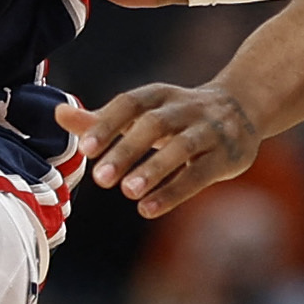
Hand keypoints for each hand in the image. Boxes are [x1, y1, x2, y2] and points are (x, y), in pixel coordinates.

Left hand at [55, 83, 258, 219]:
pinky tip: (149, 208)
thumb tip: (59, 115)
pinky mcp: (226, 156)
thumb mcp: (144, 112)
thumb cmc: (179, 115)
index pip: (131, 103)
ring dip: (154, 169)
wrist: (245, 107)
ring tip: (128, 192)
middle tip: (100, 179)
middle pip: (155, 124)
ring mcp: (209, 131)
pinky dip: (174, 191)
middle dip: (127, 150)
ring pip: (182, 147)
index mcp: (160, 95)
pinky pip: (200, 173)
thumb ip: (103, 119)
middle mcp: (186, 108)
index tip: (85, 149)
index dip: (108, 123)